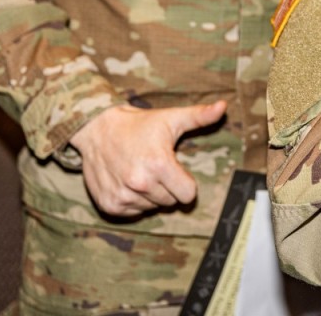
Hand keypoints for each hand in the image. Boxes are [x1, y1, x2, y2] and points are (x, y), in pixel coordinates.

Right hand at [68, 100, 227, 216]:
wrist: (96, 129)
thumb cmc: (139, 124)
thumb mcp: (171, 118)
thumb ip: (200, 116)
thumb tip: (223, 106)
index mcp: (159, 165)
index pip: (188, 195)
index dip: (186, 184)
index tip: (176, 170)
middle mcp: (140, 184)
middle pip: (171, 202)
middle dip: (168, 187)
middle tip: (155, 168)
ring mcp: (123, 196)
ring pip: (153, 207)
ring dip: (151, 194)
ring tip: (140, 171)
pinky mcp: (110, 205)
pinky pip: (134, 213)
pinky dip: (134, 200)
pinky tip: (127, 181)